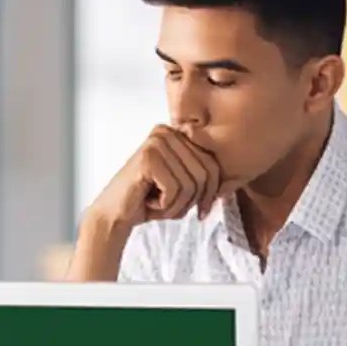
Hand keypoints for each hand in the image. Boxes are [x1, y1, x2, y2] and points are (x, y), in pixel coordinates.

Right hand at [84, 125, 242, 229]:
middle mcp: (166, 131)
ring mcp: (156, 142)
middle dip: (194, 200)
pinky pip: (176, 189)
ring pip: (192, 184)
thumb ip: (202, 174)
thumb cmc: (149, 199)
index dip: (212, 192)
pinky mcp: (148, 157)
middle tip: (173, 210)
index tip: (204, 211)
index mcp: (176, 133)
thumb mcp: (183, 183)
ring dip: (178, 205)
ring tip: (159, 205)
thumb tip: (231, 180)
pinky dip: (166, 205)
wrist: (114, 214)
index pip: (213, 162)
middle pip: (205, 173)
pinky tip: (149, 203)